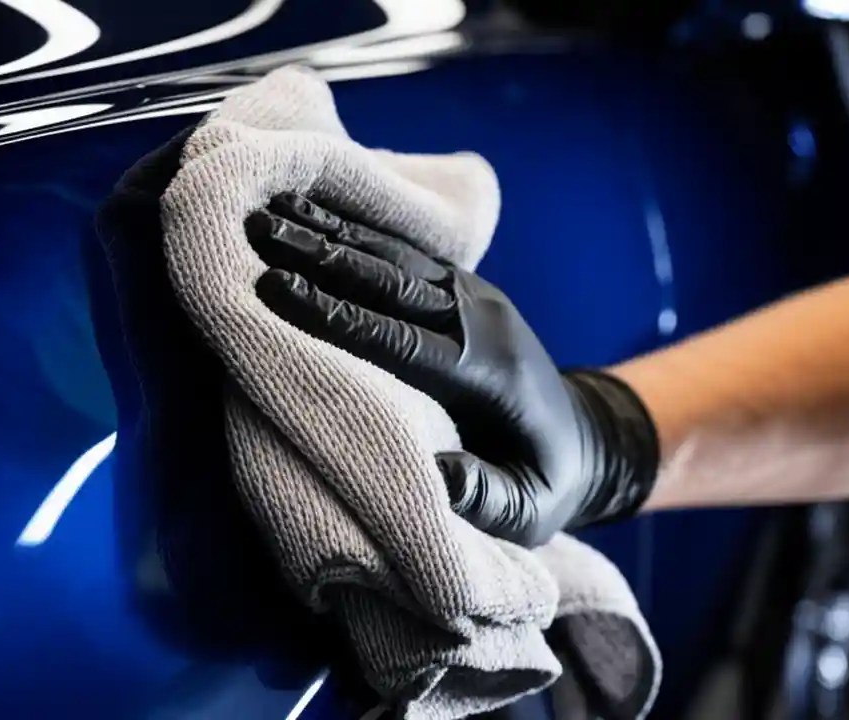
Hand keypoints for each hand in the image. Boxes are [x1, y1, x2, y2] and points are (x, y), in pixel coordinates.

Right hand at [245, 193, 658, 546]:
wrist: (591, 438)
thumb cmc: (548, 482)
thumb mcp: (531, 509)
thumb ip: (487, 497)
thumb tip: (433, 478)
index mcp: (487, 373)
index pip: (399, 338)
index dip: (335, 315)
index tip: (274, 290)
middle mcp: (479, 320)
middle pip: (389, 281)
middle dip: (320, 256)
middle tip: (257, 231)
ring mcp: (473, 296)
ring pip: (393, 256)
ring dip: (329, 232)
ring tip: (268, 210)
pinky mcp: (463, 288)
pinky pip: (404, 251)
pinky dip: (356, 229)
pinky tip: (312, 209)